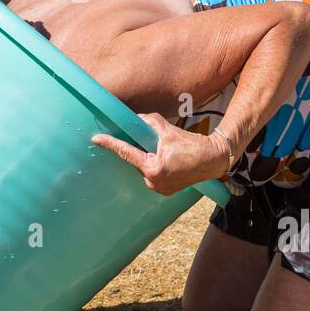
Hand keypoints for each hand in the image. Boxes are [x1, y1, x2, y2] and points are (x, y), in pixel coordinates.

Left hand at [92, 113, 229, 196]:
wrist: (213, 160)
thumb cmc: (192, 145)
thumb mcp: (168, 130)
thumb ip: (149, 122)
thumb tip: (135, 119)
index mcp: (153, 169)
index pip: (127, 153)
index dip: (111, 144)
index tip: (96, 139)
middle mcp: (153, 182)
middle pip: (136, 160)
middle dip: (141, 148)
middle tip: (156, 141)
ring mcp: (159, 189)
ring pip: (144, 166)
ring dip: (149, 157)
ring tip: (169, 151)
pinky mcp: (165, 190)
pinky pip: (152, 174)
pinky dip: (155, 164)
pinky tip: (169, 159)